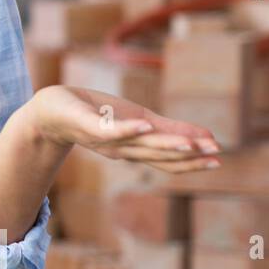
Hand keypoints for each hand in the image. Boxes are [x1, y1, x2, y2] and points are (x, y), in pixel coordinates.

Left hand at [27, 85, 221, 173]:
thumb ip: (170, 129)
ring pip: (139, 145)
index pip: (166, 158)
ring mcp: (105, 138)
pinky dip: (127, 129)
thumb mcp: (138, 118)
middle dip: (187, 157)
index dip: (192, 159)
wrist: (50, 110)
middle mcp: (122, 148)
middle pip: (158, 156)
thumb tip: (206, 137)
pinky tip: (145, 123)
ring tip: (192, 144)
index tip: (218, 157)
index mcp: (135, 148)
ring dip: (166, 145)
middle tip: (215, 157)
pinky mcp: (88, 124)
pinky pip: (109, 129)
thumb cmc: (95, 113)